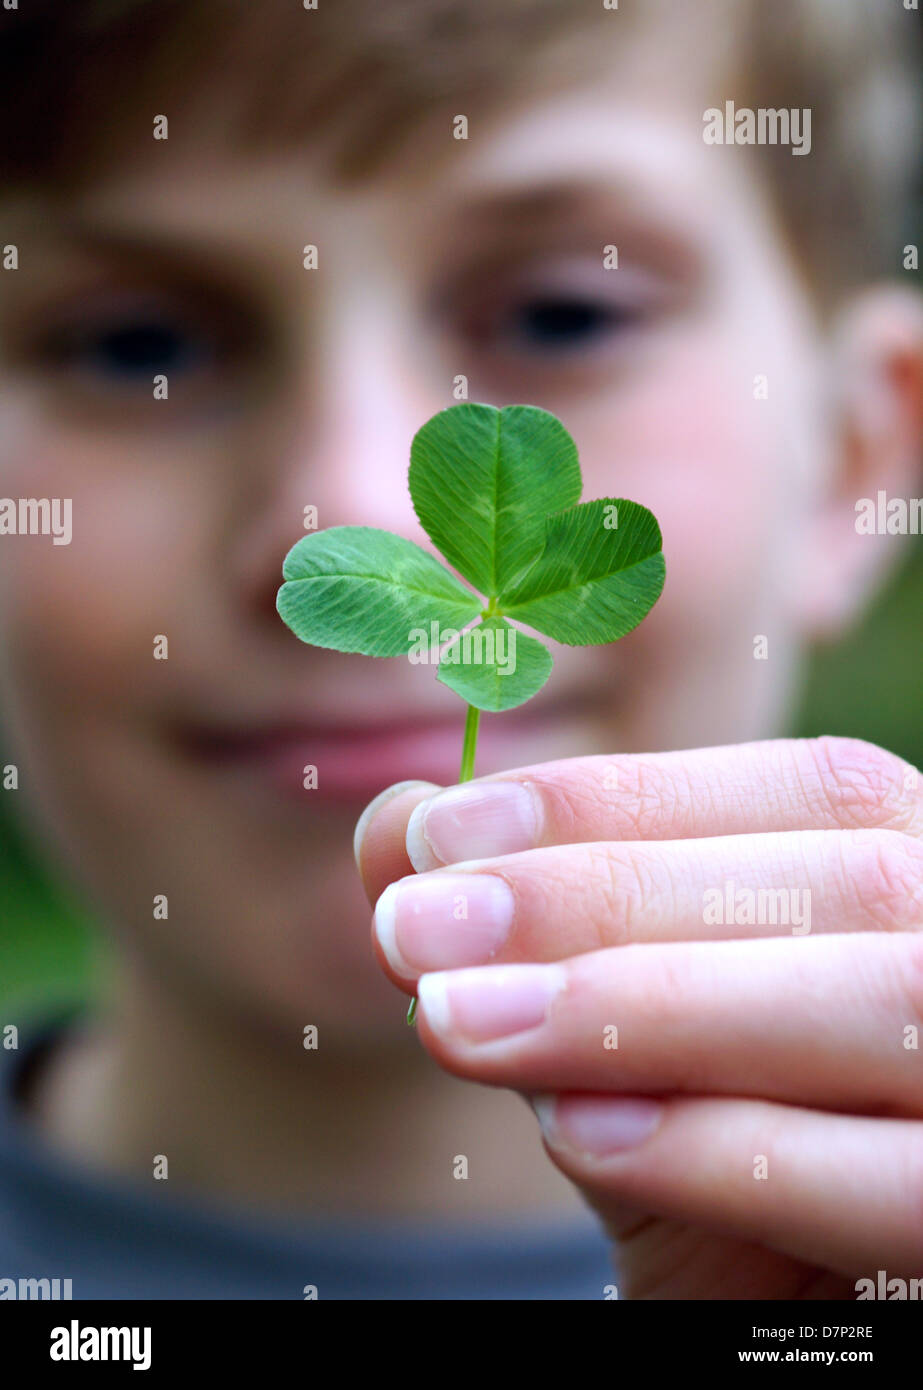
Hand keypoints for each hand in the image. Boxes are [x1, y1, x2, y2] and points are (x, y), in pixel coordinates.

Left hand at [354, 737, 922, 1298]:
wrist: (800, 1327)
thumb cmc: (732, 1178)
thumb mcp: (625, 1054)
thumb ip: (532, 941)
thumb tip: (394, 821)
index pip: (818, 790)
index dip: (625, 799)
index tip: (442, 832)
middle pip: (848, 879)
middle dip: (606, 892)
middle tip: (415, 925)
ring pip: (890, 1000)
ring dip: (652, 1003)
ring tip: (459, 1019)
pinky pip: (908, 1185)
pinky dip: (739, 1149)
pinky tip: (582, 1132)